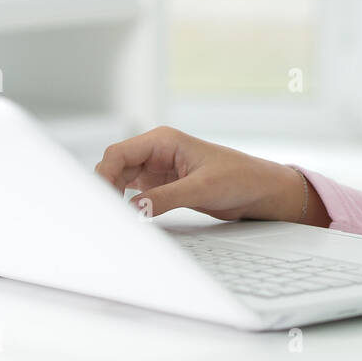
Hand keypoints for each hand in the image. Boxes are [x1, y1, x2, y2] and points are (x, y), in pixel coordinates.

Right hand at [94, 125, 296, 220]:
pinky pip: (135, 193)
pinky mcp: (162, 186)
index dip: (104, 175)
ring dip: (113, 197)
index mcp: (163, 140)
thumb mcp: (201, 188)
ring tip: (110, 219)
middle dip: (105, 187)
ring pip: (121, 181)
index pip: (119, 153)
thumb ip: (165, 198)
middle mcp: (156, 152)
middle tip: (103, 215)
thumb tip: (132, 209)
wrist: (260, 190)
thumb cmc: (239, 177)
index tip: (101, 200)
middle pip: (114, 167)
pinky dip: (126, 204)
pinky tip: (124, 218)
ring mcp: (158, 169)